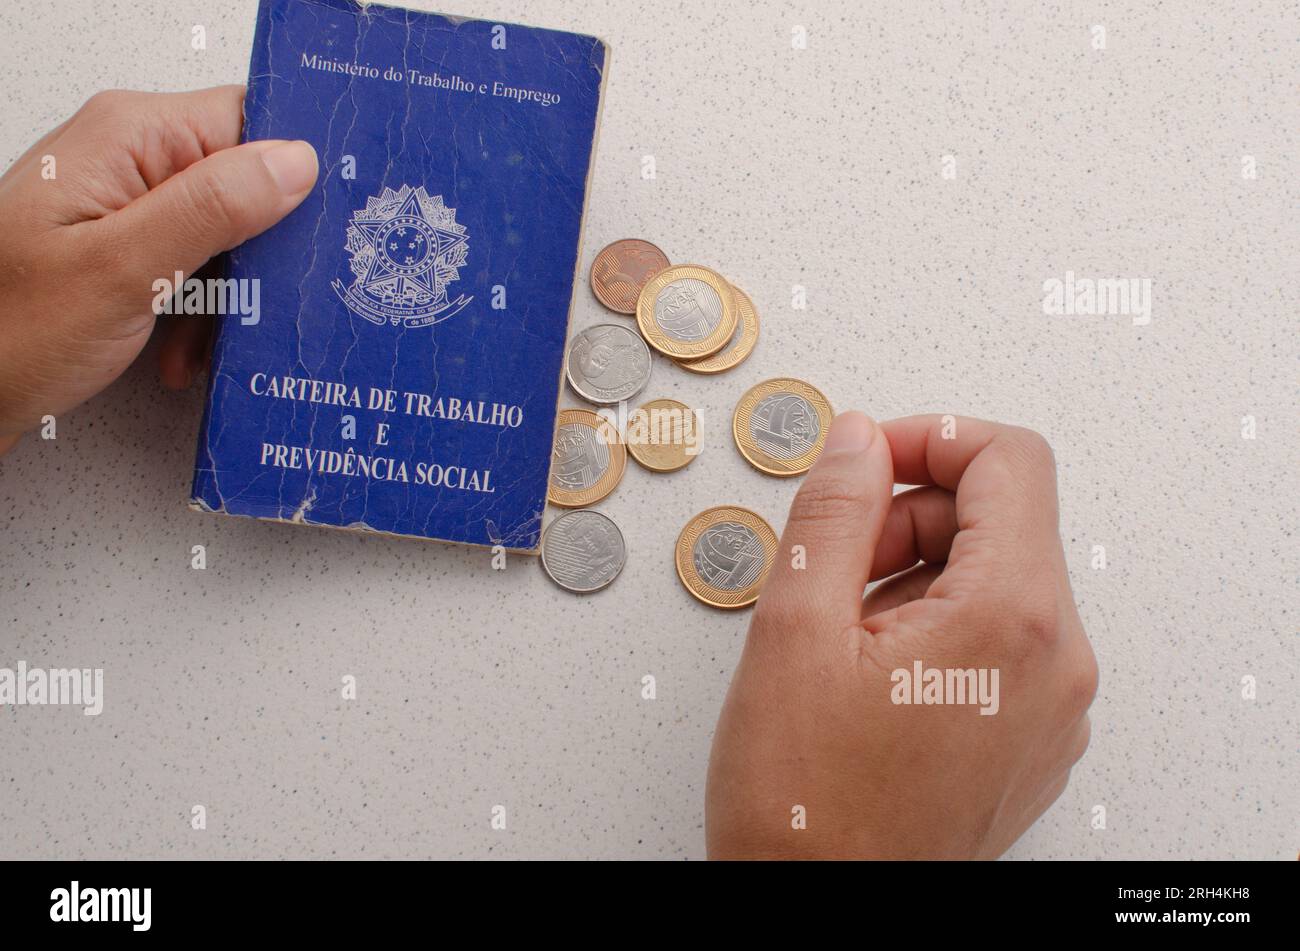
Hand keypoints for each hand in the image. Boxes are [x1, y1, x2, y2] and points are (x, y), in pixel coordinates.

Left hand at [0, 86, 317, 453]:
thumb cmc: (11, 331)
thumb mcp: (124, 270)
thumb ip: (212, 208)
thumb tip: (296, 162)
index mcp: (127, 138)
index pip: (247, 121)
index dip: (295, 171)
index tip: (325, 224)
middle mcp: (128, 158)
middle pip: (243, 181)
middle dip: (262, 251)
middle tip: (266, 301)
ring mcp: (125, 202)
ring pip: (226, 232)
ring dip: (232, 295)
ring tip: (205, 343)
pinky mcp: (124, 244)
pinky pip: (195, 264)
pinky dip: (201, 312)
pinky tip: (182, 351)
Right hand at [706, 412, 1097, 858]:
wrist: (822, 914)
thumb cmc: (805, 807)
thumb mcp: (795, 630)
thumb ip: (834, 511)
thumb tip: (860, 440)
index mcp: (1012, 622)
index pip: (1012, 463)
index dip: (933, 438)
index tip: (874, 454)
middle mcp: (1056, 665)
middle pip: (1004, 522)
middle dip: (912, 515)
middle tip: (835, 558)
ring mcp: (1051, 709)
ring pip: (998, 582)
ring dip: (916, 574)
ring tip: (841, 630)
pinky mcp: (1030, 739)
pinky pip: (1000, 642)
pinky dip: (937, 626)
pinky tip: (869, 669)